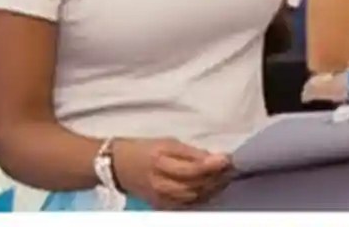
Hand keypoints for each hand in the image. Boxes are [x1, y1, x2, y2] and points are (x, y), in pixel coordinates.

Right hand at [111, 138, 231, 209]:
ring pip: (194, 196)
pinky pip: (187, 204)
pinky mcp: (162, 206)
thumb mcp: (166, 142)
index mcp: (161, 161)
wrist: (118, 166)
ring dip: (213, 188)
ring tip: (225, 178)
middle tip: (230, 168)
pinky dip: (202, 197)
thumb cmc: (143, 149)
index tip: (227, 158)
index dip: (213, 165)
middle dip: (216, 177)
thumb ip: (190, 152)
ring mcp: (161, 197)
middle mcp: (160, 182)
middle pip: (196, 184)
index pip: (192, 167)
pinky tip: (211, 189)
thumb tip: (213, 158)